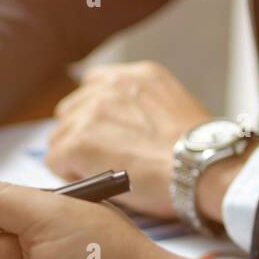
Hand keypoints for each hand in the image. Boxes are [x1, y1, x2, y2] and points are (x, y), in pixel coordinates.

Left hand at [46, 61, 210, 219]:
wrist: (203, 168)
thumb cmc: (198, 154)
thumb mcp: (173, 110)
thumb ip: (141, 109)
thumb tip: (117, 131)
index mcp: (137, 76)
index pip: (93, 85)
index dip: (93, 116)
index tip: (103, 136)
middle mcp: (111, 86)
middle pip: (69, 111)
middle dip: (79, 136)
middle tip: (100, 162)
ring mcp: (92, 111)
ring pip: (59, 136)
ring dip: (73, 157)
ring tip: (101, 174)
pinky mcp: (79, 141)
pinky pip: (55, 159)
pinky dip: (69, 174)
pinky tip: (94, 182)